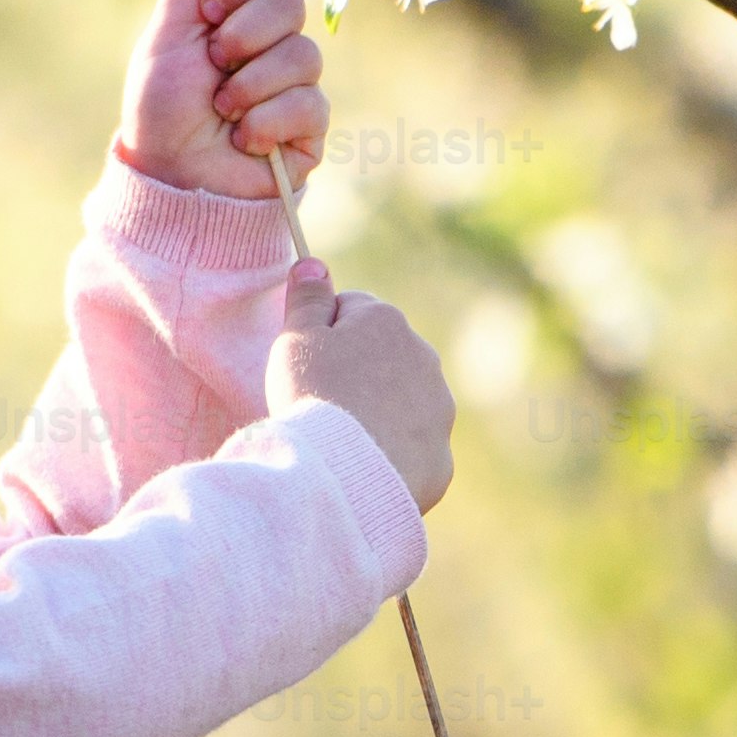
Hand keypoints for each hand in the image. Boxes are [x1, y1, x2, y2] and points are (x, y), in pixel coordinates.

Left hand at [110, 0, 326, 200]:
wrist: (175, 179)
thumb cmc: (162, 112)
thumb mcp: (165, 43)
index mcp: (231, 9)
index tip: (208, 9)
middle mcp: (268, 37)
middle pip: (288, 0)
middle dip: (246, 35)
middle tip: (215, 63)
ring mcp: (294, 79)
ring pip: (302, 54)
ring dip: (250, 86)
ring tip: (223, 112)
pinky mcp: (310, 122)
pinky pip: (309, 103)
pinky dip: (267, 122)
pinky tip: (244, 140)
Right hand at [263, 264, 452, 509]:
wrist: (344, 472)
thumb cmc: (313, 396)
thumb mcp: (295, 339)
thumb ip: (307, 298)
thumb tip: (314, 264)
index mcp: (387, 322)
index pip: (353, 310)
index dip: (324, 333)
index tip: (306, 363)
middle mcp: (425, 359)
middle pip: (383, 356)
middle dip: (358, 372)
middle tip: (321, 402)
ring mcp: (439, 412)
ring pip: (405, 403)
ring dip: (380, 412)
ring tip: (343, 438)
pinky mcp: (441, 460)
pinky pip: (413, 450)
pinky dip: (393, 455)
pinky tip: (364, 467)